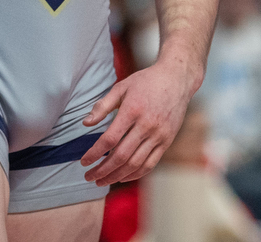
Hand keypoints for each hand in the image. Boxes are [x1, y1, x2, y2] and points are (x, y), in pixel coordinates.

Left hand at [80, 61, 194, 185]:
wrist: (176, 79)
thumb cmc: (146, 82)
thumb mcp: (121, 87)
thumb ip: (102, 106)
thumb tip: (86, 123)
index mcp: (132, 110)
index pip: (110, 139)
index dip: (95, 153)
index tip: (84, 161)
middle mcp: (146, 125)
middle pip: (122, 156)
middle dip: (103, 170)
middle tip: (89, 176)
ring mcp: (159, 135)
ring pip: (136, 164)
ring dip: (117, 176)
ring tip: (103, 180)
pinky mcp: (167, 141)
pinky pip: (150, 164)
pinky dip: (135, 174)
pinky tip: (123, 177)